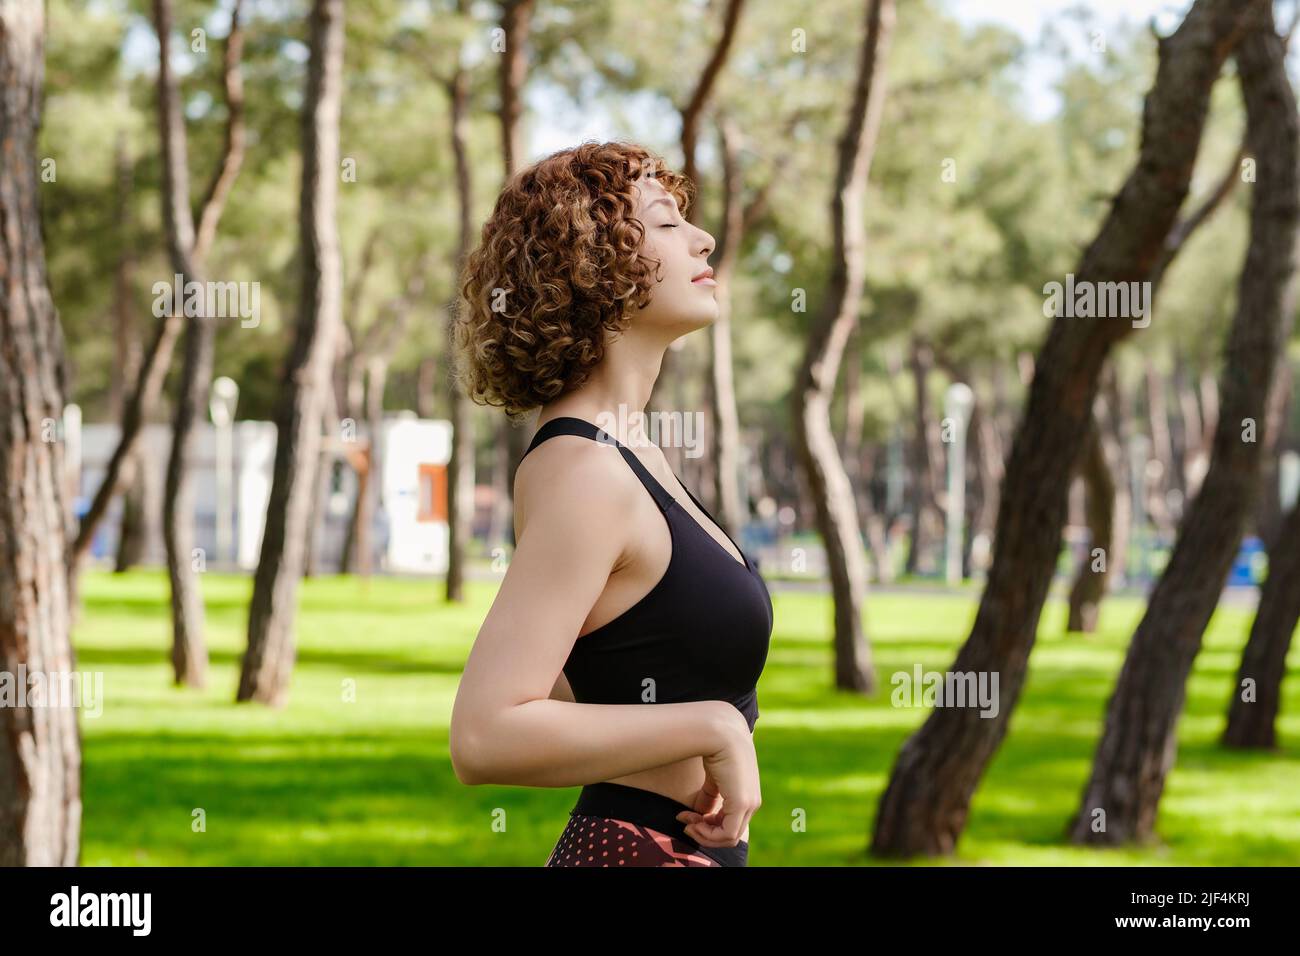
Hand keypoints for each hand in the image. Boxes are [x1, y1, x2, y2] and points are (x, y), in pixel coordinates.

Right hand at [674, 715, 759, 847]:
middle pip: (730, 833)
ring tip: (687, 821)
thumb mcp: (713, 777)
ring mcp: (750, 803)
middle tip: (685, 822)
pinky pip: (727, 834)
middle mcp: (753, 802)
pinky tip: (693, 821)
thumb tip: (699, 814)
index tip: (686, 815)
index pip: (730, 823)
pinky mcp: (742, 803)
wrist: (720, 731)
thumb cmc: (715, 748)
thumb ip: (709, 796)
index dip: (707, 825)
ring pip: (729, 837)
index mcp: (748, 794)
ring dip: (704, 834)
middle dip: (704, 832)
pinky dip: (708, 833)